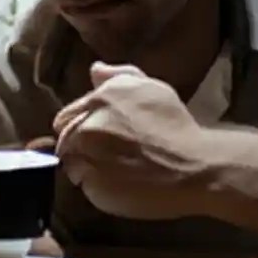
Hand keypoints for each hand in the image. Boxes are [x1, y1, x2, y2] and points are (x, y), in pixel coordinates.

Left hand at [52, 62, 210, 219]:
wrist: (192, 168)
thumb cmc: (175, 126)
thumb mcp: (152, 88)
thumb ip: (118, 76)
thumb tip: (94, 70)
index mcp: (98, 100)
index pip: (66, 115)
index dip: (80, 124)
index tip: (97, 133)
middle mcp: (86, 126)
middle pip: (64, 140)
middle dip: (79, 144)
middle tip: (107, 152)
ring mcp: (86, 159)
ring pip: (71, 164)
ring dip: (84, 165)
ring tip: (114, 169)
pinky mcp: (92, 188)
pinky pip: (84, 186)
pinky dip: (95, 185)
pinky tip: (118, 183)